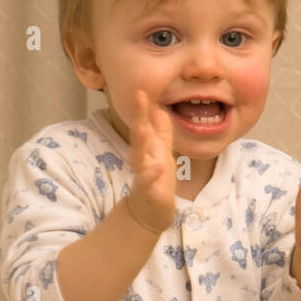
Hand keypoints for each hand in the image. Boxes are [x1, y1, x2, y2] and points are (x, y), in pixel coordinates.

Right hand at [125, 89, 176, 234]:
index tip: (143, 88)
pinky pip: (148, 182)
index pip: (144, 124)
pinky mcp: (148, 192)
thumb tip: (160, 110)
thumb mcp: (161, 153)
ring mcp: (143, 175)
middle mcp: (142, 159)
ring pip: (139, 156)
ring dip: (141, 141)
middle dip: (138, 115)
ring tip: (143, 127)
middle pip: (138, 135)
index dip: (143, 107)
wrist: (151, 213)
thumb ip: (161, 133)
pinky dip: (151, 174)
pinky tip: (159, 165)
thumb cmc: (157, 182)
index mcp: (147, 149)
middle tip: (139, 96)